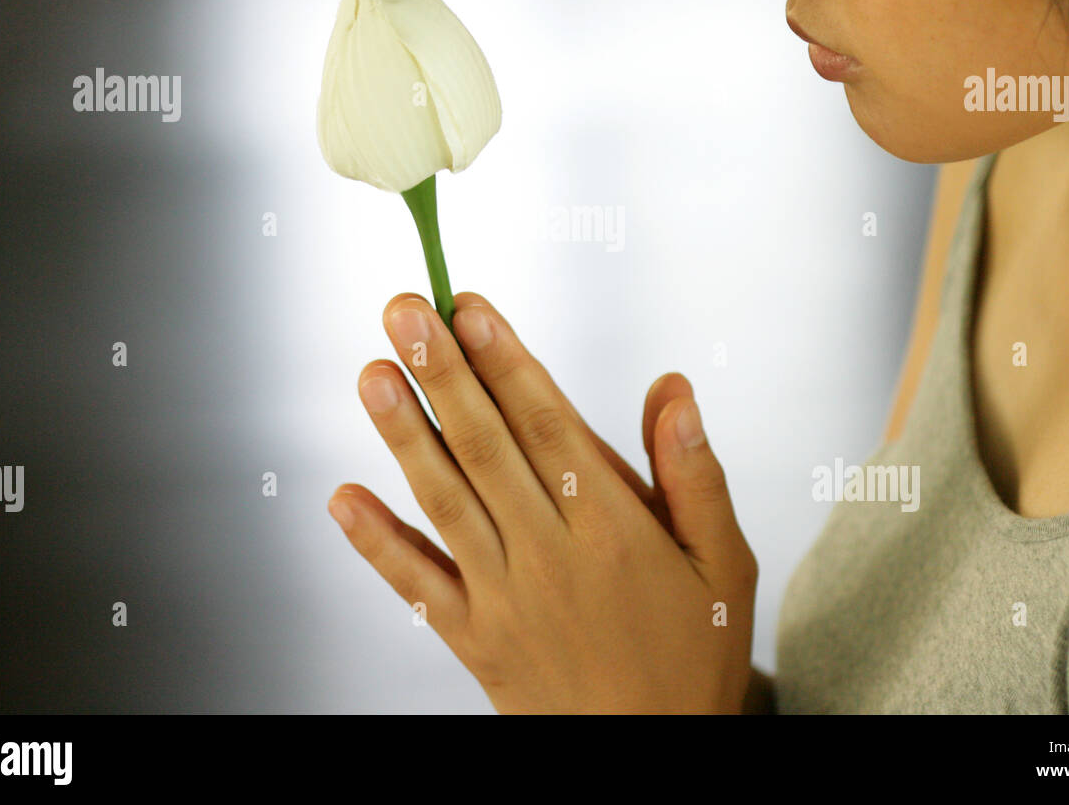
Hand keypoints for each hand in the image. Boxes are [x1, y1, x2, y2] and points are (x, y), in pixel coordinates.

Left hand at [327, 291, 758, 713]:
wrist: (654, 761)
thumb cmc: (692, 654)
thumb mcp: (724, 565)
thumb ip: (696, 475)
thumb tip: (673, 389)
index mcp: (613, 530)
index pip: (548, 426)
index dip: (506, 362)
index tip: (470, 308)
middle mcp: (550, 556)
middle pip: (487, 448)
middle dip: (443, 374)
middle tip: (405, 311)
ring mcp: (504, 600)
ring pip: (445, 502)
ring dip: (403, 436)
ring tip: (372, 374)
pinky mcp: (473, 639)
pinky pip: (417, 585)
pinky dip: (377, 543)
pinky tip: (343, 498)